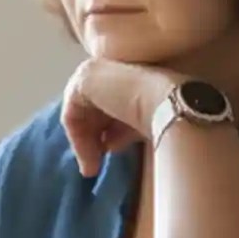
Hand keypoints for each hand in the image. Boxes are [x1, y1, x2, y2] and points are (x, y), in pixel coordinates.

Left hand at [61, 59, 182, 176]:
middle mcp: (102, 69)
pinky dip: (78, 140)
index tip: (109, 155)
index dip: (105, 133)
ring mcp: (90, 72)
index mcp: (119, 75)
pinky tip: (89, 159)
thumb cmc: (164, 114)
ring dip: (84, 144)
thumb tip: (108, 144)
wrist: (167, 103)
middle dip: (91, 140)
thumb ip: (122, 130)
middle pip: (87, 110)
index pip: (103, 106)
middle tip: (93, 167)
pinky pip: (71, 116)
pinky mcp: (82, 82)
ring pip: (78, 114)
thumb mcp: (140, 124)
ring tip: (91, 168)